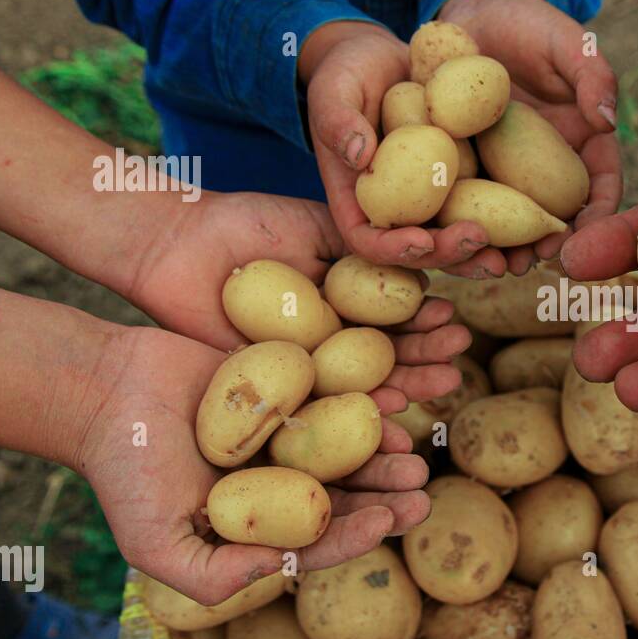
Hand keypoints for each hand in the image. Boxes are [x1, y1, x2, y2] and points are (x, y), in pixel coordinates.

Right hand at [80, 325, 433, 604]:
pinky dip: (364, 403)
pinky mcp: (288, 388)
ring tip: (415, 453)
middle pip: (346, 496)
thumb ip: (212, 574)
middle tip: (421, 492)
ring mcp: (286, 435)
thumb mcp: (154, 542)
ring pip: (349, 450)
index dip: (353, 536)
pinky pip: (334, 398)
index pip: (315, 541)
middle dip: (386, 497)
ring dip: (385, 455)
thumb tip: (280, 574)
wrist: (104, 390)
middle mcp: (279, 484)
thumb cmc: (123, 471)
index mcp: (257, 526)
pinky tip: (392, 405)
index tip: (384, 523)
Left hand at [125, 187, 470, 410]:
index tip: (456, 318)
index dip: (426, 322)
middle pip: (388, 358)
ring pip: (363, 387)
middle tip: (460, 357)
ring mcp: (303, 369)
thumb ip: (366, 246)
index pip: (394, 320)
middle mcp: (328, 341)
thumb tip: (424, 267)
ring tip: (444, 384)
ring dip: (409, 388)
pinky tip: (394, 413)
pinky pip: (322, 409)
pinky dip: (358, 414)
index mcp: (341, 305)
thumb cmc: (244, 227)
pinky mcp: (275, 393)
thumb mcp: (317, 224)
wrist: (177, 246)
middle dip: (428, 359)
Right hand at [299, 20, 500, 275]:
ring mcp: (430, 202)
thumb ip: (337, 120)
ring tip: (513, 257)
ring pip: (454, 240)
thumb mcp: (334, 90)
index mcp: (357, 200)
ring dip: (482, 253)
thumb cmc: (349, 74)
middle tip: (480, 243)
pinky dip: (507, 224)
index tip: (421, 240)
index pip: (367, 239)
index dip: (392, 248)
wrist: (389, 62)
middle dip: (450, 255)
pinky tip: (534, 226)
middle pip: (419, 251)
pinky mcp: (461, 186)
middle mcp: (395, 210)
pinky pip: (482, 210)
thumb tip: (359, 155)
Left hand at [439, 0, 622, 274]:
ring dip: (506, 248)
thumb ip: (592, 75)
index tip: (585, 234)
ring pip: (511, 222)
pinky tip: (452, 240)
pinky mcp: (465, 172)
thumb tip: (608, 121)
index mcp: (582, 144)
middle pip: (555, 219)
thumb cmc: (530, 24)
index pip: (599, 187)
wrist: (471, 16)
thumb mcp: (567, 41)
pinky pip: (467, 205)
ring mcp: (504, 175)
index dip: (597, 216)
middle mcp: (545, 169)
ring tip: (498, 265)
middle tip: (539, 260)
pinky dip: (463, 226)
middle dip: (550, 246)